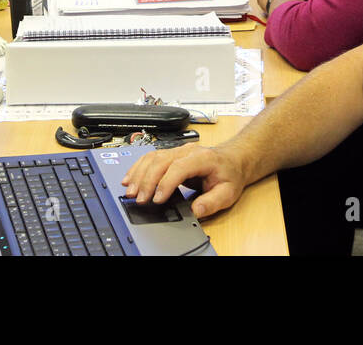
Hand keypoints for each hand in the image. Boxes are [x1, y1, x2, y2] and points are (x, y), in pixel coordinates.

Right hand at [121, 142, 246, 218]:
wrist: (233, 160)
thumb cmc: (230, 174)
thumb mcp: (228, 193)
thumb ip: (211, 203)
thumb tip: (194, 211)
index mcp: (203, 158)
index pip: (179, 167)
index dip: (165, 183)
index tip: (157, 199)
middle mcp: (188, 151)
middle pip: (161, 161)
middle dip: (147, 181)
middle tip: (139, 199)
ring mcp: (178, 151)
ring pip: (153, 157)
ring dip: (139, 174)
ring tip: (130, 190)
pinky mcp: (171, 155)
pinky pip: (151, 158)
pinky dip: (138, 168)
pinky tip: (130, 178)